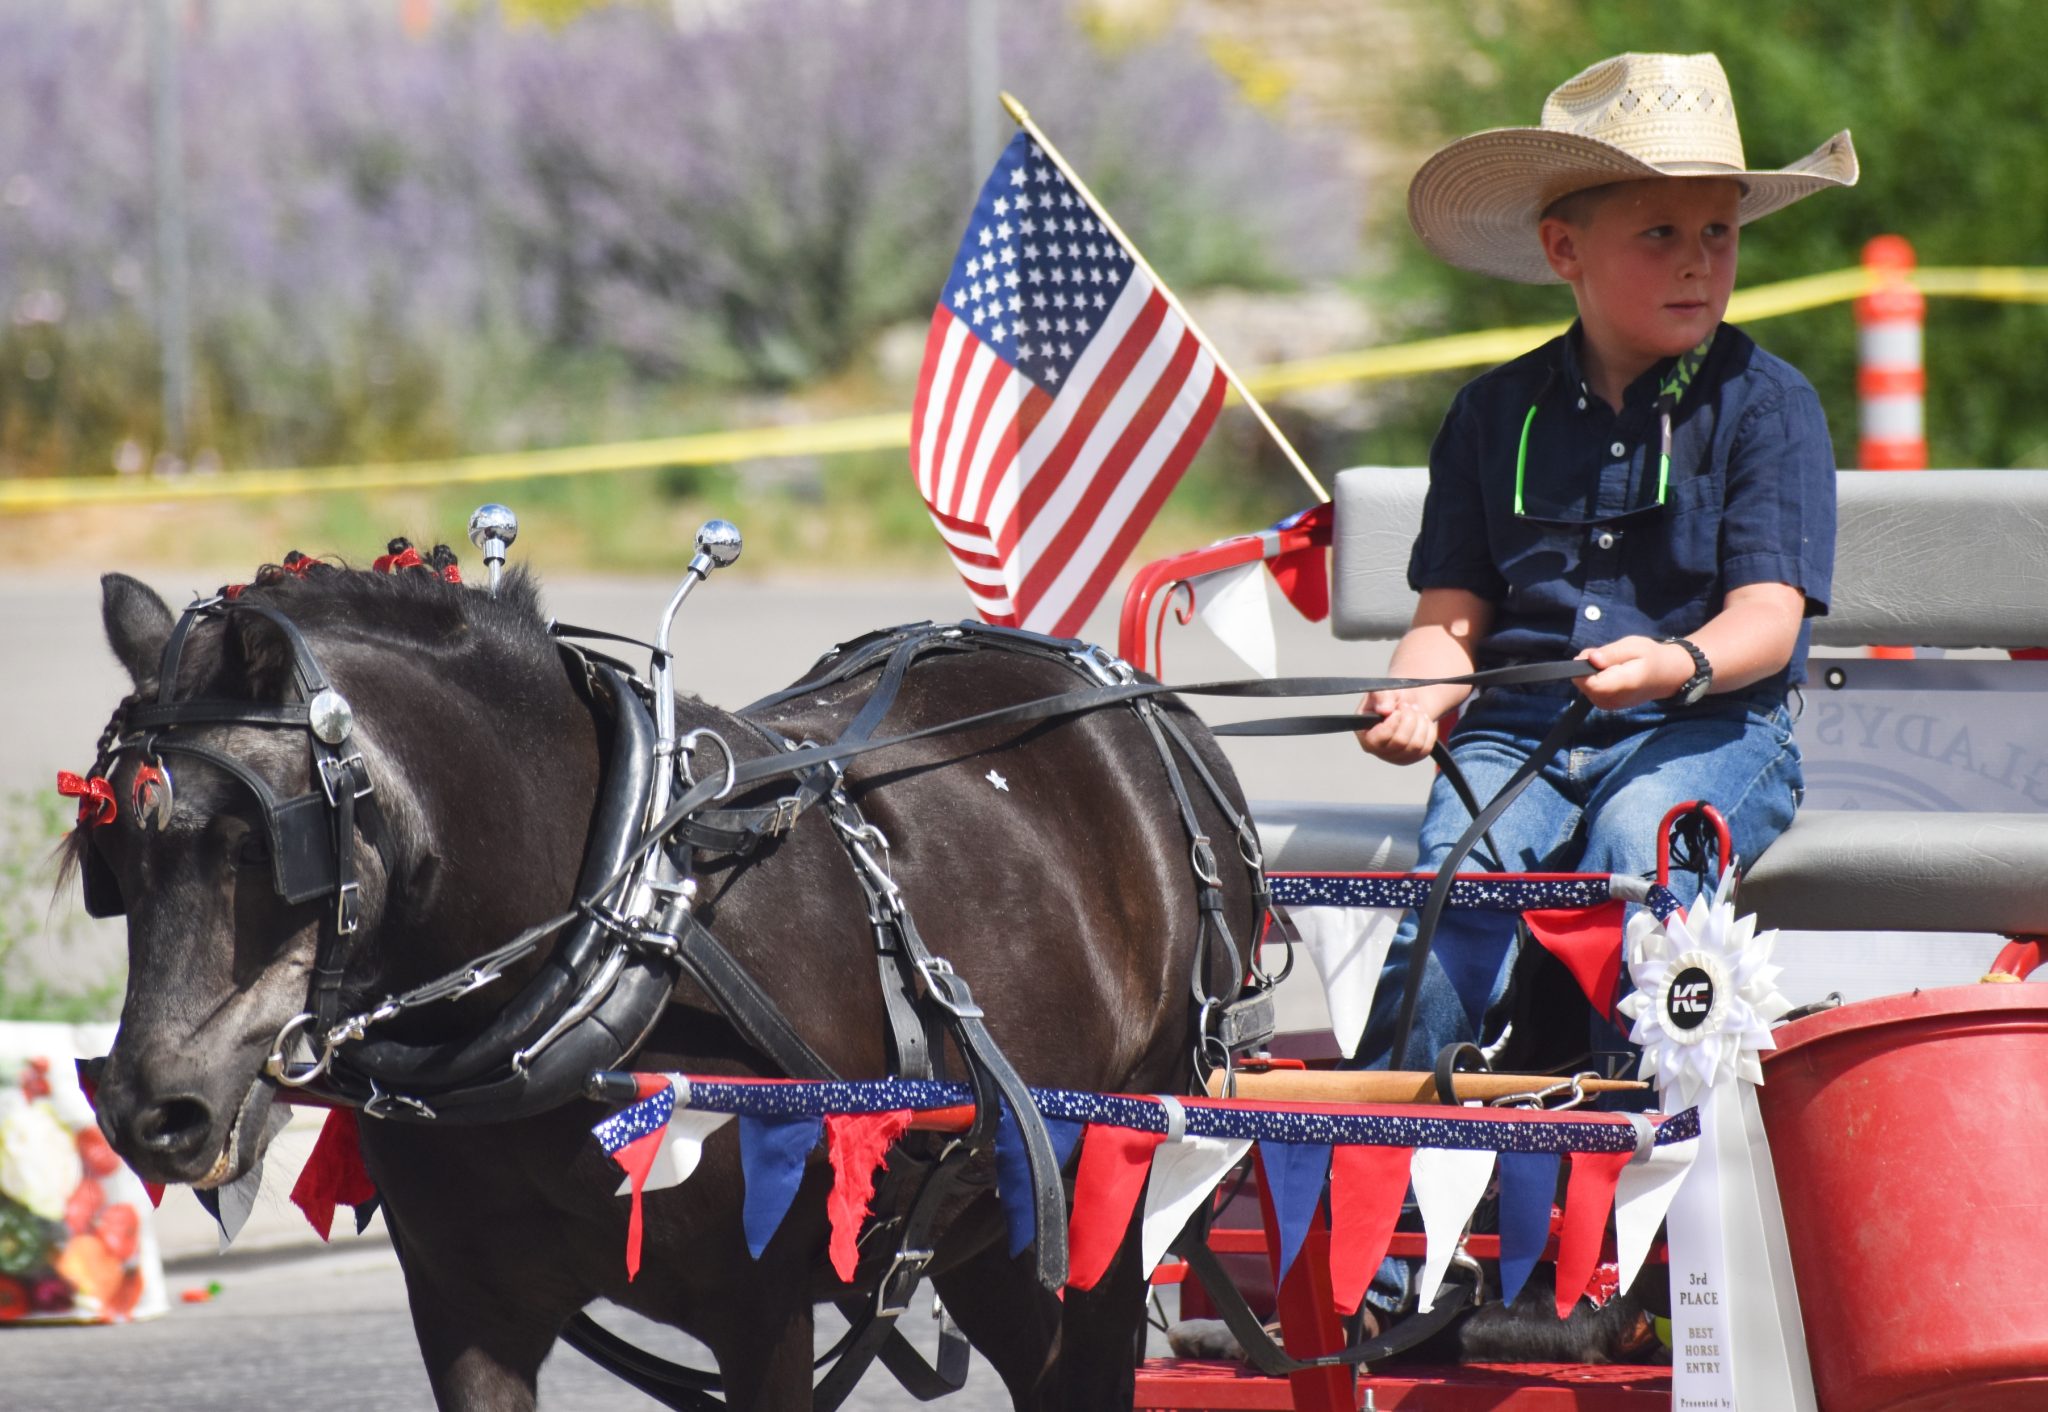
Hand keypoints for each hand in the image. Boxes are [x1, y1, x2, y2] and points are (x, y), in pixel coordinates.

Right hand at [1355, 690, 1437, 764]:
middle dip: (1409, 719)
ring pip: (1416, 745)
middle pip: (1400, 742)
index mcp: (1366, 735)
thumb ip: (1380, 696)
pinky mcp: (1414, 757)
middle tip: (1408, 706)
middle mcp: (1379, 751)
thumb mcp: (1383, 690)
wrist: (1407, 703)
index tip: (1398, 709)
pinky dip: (1429, 730)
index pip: (1379, 739)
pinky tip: (1423, 720)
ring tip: (1416, 710)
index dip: (1393, 722)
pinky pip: (1427, 747)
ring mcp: (1397, 757)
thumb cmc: (1391, 698)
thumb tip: (1384, 710)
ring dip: (1420, 722)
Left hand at [1574, 637, 1696, 709]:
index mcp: (1622, 684)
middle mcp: (1613, 700)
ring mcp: (1610, 705)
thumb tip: (1590, 658)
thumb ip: (1611, 653)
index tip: (1593, 655)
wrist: (1667, 676)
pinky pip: (1590, 691)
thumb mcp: (1634, 646)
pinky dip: (1595, 679)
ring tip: (1610, 662)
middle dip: (1586, 667)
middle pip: (1583, 685)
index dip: (1583, 668)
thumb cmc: (1652, 657)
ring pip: (1584, 688)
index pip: (1590, 684)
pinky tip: (1609, 672)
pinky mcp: (1607, 705)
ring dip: (1590, 673)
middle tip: (1603, 654)